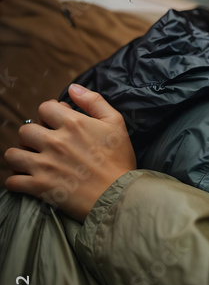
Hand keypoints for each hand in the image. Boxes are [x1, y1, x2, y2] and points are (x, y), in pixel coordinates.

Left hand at [3, 84, 136, 222]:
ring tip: (31, 162)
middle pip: (25, 130)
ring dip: (20, 157)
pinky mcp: (39, 187)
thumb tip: (73, 88)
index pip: (44, 108)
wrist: (119, 195)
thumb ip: (94, 101)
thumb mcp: (115, 122)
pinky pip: (12, 181)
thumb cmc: (119, 160)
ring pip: (12, 154)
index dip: (49, 114)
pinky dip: (16, 181)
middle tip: (44, 145)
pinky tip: (28, 180)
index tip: (56, 124)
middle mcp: (54, 141)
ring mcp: (44, 165)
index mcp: (72, 124)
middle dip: (33, 136)